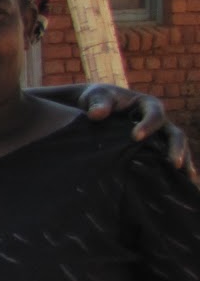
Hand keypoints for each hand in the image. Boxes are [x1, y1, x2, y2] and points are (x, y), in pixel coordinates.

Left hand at [80, 83, 195, 181]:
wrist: (96, 107)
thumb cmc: (97, 99)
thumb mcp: (96, 97)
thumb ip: (98, 104)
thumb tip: (96, 115)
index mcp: (147, 104)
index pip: (154, 114)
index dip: (148, 125)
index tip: (135, 137)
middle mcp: (159, 120)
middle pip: (174, 134)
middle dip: (175, 148)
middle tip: (173, 163)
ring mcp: (159, 136)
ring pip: (176, 148)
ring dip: (182, 162)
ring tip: (185, 179)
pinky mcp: (154, 148)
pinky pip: (167, 158)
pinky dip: (174, 170)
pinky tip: (181, 183)